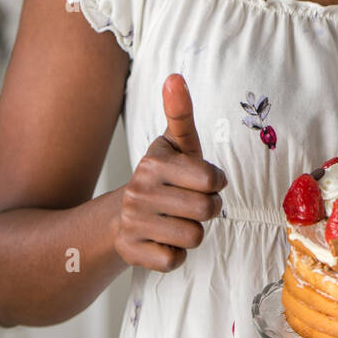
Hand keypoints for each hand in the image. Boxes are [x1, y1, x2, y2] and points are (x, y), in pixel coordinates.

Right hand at [114, 73, 226, 271]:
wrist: (122, 215)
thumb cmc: (164, 176)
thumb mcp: (175, 144)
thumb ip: (181, 113)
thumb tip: (175, 76)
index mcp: (154, 163)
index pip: (211, 179)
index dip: (215, 183)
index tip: (202, 181)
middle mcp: (139, 191)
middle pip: (206, 211)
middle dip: (208, 210)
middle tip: (193, 204)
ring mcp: (132, 223)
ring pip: (193, 237)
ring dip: (192, 233)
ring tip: (177, 221)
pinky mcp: (130, 252)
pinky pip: (174, 260)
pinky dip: (175, 255)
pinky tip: (163, 240)